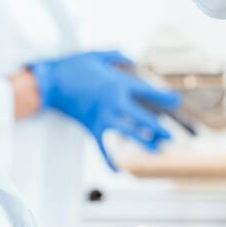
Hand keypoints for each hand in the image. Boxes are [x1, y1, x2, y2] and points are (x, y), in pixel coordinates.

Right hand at [28, 50, 179, 170]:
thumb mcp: (97, 54)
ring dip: (144, 143)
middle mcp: (114, 103)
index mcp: (117, 84)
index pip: (146, 92)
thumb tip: (132, 60)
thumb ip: (117, 55)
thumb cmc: (72, 66)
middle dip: (158, 128)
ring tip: (157, 150)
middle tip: (170, 136)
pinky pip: (102, 147)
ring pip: (128, 133)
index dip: (163, 97)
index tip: (176, 102)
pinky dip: (109, 160)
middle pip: (141, 118)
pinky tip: (118, 171)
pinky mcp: (91, 127)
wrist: (49, 83)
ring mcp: (103, 117)